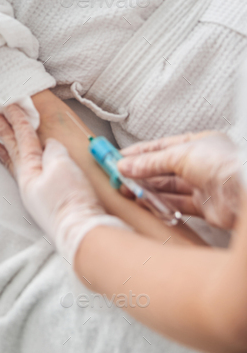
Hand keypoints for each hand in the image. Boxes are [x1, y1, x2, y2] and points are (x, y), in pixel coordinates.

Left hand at [0, 103, 130, 263]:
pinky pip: (30, 177)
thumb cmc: (71, 200)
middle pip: (14, 151)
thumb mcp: (62, 167)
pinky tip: (26, 168)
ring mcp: (36, 196)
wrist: (83, 234)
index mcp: (29, 171)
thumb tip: (50, 147)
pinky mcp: (48, 205)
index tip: (8, 105)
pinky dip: (22, 166)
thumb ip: (53, 152)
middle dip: (2, 133)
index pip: (23, 139)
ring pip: (18, 165)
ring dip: (8, 150)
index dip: (17, 120)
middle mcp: (28, 184)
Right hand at [118, 131, 243, 229]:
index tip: (119, 158)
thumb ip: (151, 162)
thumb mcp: (179, 154)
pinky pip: (176, 205)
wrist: (244, 193)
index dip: (139, 153)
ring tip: (126, 190)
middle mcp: (201, 164)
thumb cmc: (222, 163)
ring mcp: (203, 186)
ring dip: (147, 189)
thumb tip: (127, 165)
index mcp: (198, 144)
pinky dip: (160, 203)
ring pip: (168, 188)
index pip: (162, 147)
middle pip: (163, 169)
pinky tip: (145, 202)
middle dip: (140, 173)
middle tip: (119, 177)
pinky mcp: (204, 207)